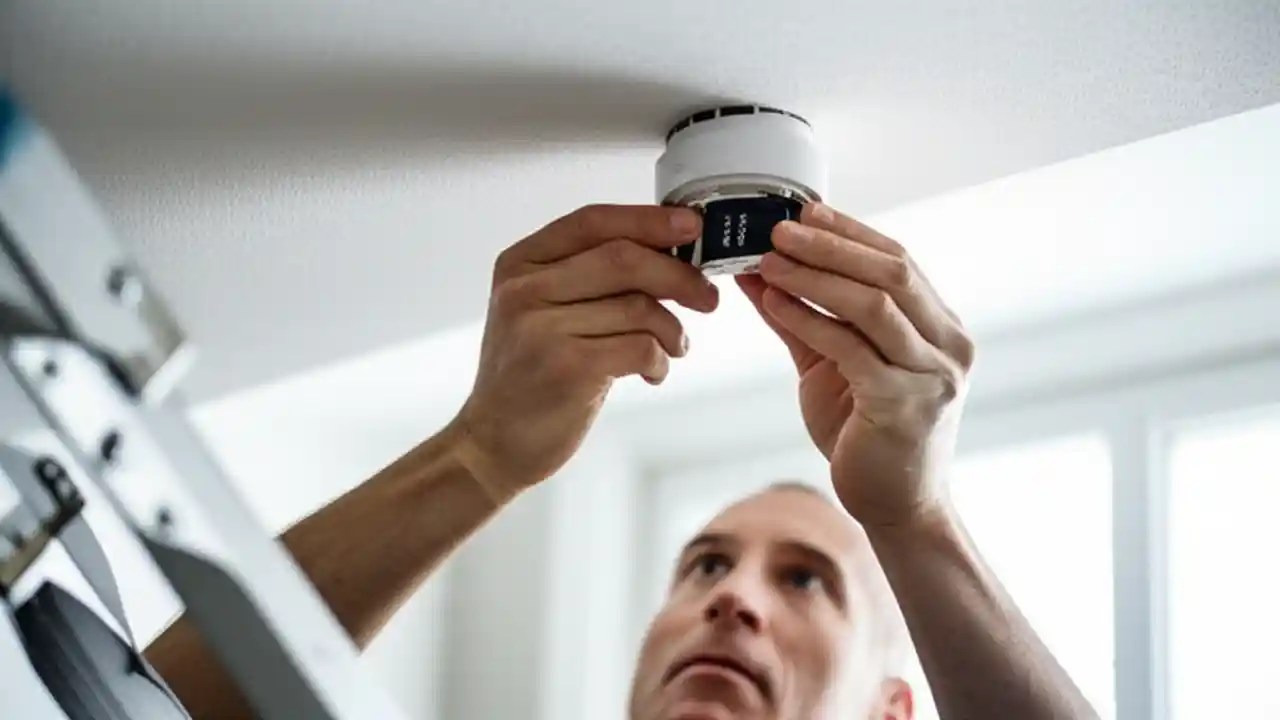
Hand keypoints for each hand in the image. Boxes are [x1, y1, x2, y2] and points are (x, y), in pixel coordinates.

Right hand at [455, 204, 718, 501]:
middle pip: (623, 258)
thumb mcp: (543, 311)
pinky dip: (660, 360)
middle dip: (679, 275)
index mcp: (520, 264)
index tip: (692, 226)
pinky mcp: (566, 368)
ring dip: (672, 329)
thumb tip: (670, 251)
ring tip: (675, 346)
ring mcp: (541, 328)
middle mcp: (524, 290)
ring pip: (638, 306)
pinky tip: (653, 372)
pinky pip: (640, 347)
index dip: (648, 220)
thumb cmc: (532, 375)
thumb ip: (589, 277)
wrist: (493, 443)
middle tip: (707, 297)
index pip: (593, 221)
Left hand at [736, 203, 974, 527]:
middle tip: (778, 228)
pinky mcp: (903, 405)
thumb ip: (803, 317)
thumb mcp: (834, 364)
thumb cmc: (868, 434)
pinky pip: (850, 349)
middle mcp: (948, 346)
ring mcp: (931, 375)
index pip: (898, 259)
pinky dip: (808, 320)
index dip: (849, 232)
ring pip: (874, 304)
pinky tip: (773, 304)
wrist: (896, 507)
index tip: (803, 210)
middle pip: (891, 272)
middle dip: (831, 245)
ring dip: (816, 276)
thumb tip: (759, 270)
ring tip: (768, 259)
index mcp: (940, 328)